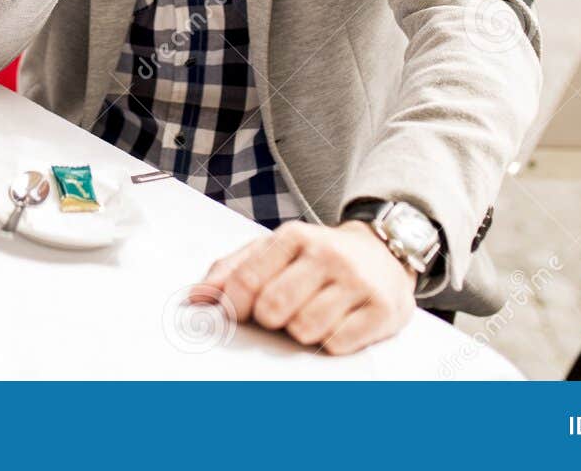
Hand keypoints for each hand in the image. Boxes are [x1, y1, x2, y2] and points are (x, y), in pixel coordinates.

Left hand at [189, 221, 416, 354]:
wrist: (384, 253)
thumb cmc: (319, 257)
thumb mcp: (275, 250)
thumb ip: (232, 270)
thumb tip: (196, 296)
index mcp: (294, 237)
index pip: (247, 280)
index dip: (235, 306)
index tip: (237, 314)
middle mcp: (327, 255)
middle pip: (273, 308)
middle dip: (271, 319)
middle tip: (282, 313)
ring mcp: (357, 281)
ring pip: (305, 328)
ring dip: (301, 331)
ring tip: (312, 314)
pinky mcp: (382, 309)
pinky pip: (338, 343)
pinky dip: (330, 342)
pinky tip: (337, 324)